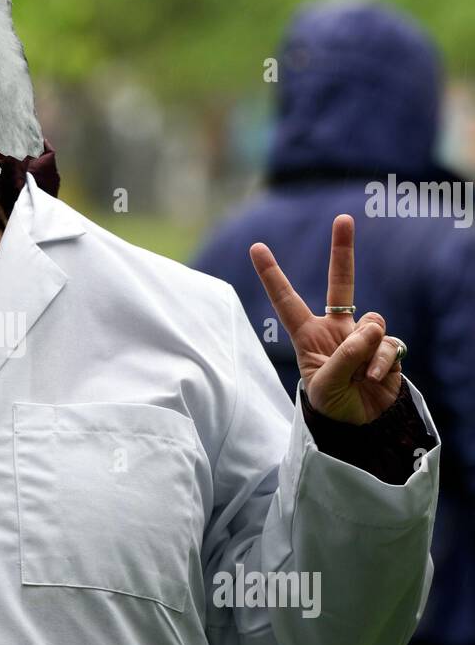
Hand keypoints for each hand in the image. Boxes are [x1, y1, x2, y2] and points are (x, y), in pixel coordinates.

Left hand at [250, 214, 403, 424]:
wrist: (360, 425)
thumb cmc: (332, 405)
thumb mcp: (325, 385)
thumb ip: (344, 357)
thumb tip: (372, 328)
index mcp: (308, 335)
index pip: (286, 301)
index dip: (272, 275)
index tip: (256, 247)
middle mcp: (336, 329)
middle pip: (342, 282)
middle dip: (343, 250)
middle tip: (343, 218)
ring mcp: (363, 336)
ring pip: (371, 322)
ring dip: (366, 348)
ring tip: (358, 374)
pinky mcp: (387, 348)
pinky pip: (387, 344)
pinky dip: (381, 364)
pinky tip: (373, 380)